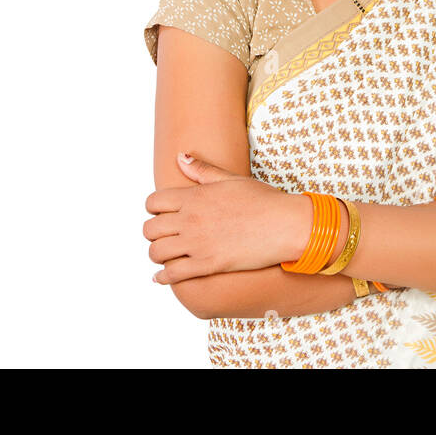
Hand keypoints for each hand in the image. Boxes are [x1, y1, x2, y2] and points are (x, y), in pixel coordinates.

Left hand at [144, 154, 301, 283]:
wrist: (285, 225)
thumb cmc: (263, 200)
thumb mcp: (231, 179)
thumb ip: (202, 170)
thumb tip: (181, 157)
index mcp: (194, 197)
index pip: (153, 202)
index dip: (154, 209)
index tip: (163, 214)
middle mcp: (190, 220)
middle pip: (150, 228)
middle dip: (154, 232)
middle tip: (165, 235)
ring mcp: (197, 243)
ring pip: (156, 253)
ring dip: (157, 254)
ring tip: (167, 255)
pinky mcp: (207, 265)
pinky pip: (172, 275)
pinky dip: (163, 277)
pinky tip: (164, 276)